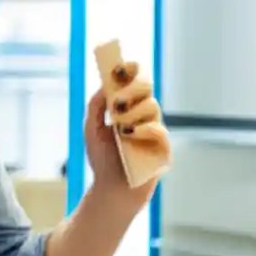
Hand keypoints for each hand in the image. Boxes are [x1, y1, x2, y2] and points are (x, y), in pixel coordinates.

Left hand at [85, 61, 170, 205]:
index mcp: (128, 109)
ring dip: (133, 112)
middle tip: (118, 98)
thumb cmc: (103, 160)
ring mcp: (155, 131)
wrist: (112, 190)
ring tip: (119, 125)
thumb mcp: (92, 130)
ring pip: (152, 107)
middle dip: (133, 88)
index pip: (133, 83)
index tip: (122, 65)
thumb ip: (96, 107)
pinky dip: (143, 130)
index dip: (131, 71)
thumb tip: (104, 85)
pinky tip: (130, 136)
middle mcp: (144, 116)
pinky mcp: (163, 148)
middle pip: (146, 88)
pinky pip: (158, 130)